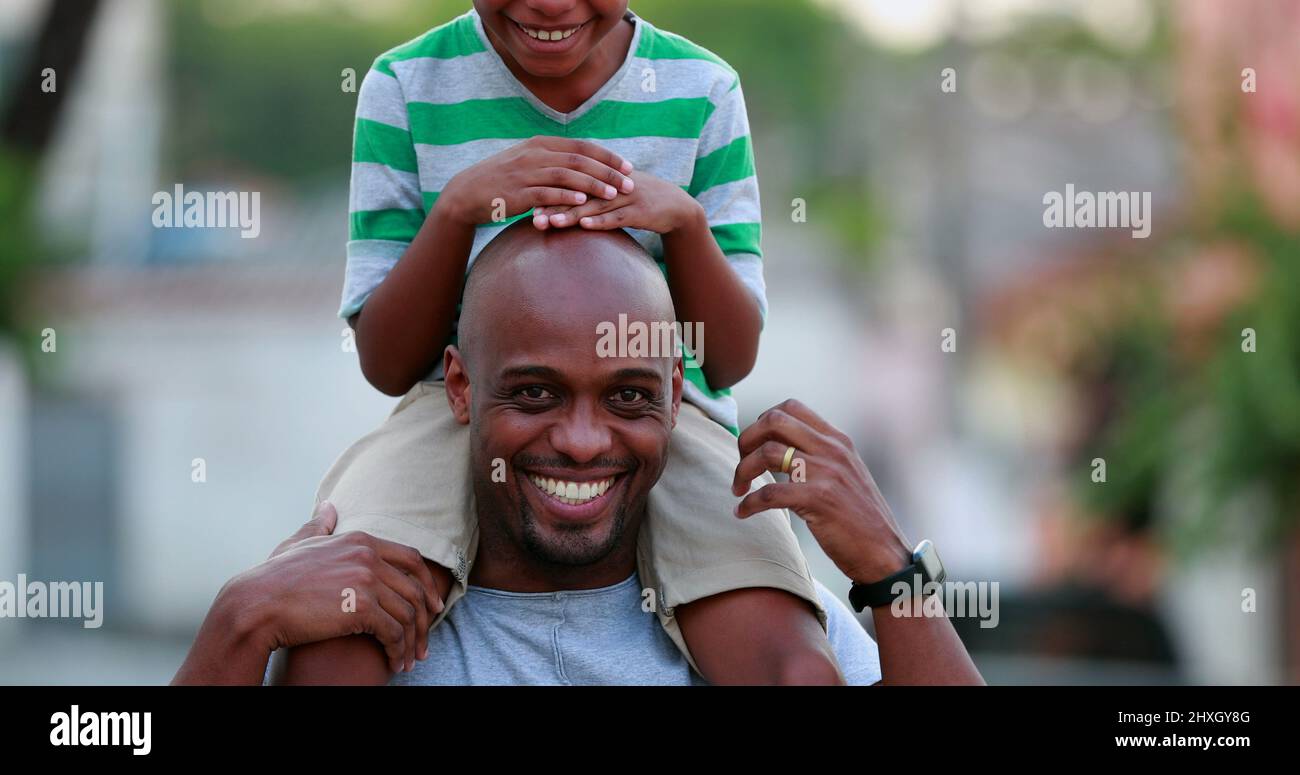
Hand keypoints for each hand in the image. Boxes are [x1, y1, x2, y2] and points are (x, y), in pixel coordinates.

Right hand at [230, 502, 442, 673]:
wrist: (256, 604)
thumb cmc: (273, 579)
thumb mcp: (299, 543)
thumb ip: (318, 526)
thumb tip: (329, 507)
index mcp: (360, 540)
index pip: (411, 559)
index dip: (426, 584)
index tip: (433, 605)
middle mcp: (368, 556)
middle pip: (414, 590)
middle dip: (424, 619)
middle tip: (423, 643)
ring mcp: (366, 580)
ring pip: (407, 615)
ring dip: (412, 642)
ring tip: (408, 660)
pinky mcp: (362, 608)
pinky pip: (394, 633)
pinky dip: (398, 650)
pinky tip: (395, 662)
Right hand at [439, 136, 633, 225]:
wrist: (468, 193)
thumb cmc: (502, 180)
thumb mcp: (527, 162)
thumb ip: (552, 160)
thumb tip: (580, 163)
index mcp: (540, 144)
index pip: (581, 146)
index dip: (607, 156)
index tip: (628, 166)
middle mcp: (535, 154)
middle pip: (578, 160)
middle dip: (607, 171)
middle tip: (629, 182)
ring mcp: (526, 173)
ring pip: (566, 175)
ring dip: (592, 184)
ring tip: (613, 194)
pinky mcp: (518, 192)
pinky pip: (546, 193)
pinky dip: (566, 197)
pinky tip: (583, 203)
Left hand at [532, 169, 703, 234]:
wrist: (675, 206)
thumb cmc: (638, 200)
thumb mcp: (613, 192)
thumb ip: (588, 192)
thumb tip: (558, 198)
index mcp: (603, 176)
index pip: (571, 181)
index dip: (549, 191)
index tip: (527, 201)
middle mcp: (612, 183)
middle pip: (578, 193)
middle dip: (554, 205)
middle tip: (532, 215)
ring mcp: (626, 196)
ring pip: (594, 205)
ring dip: (572, 215)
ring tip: (551, 223)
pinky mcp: (639, 211)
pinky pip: (617, 217)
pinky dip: (601, 222)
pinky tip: (585, 226)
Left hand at [730, 399, 913, 584]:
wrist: (884, 553)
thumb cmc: (860, 520)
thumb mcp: (846, 475)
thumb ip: (820, 457)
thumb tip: (780, 450)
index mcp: (838, 441)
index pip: (791, 407)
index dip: (762, 421)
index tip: (753, 445)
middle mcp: (832, 450)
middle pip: (774, 420)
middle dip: (747, 439)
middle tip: (741, 464)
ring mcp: (826, 473)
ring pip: (768, 452)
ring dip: (743, 470)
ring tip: (738, 489)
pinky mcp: (819, 499)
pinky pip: (770, 492)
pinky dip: (749, 503)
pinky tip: (743, 512)